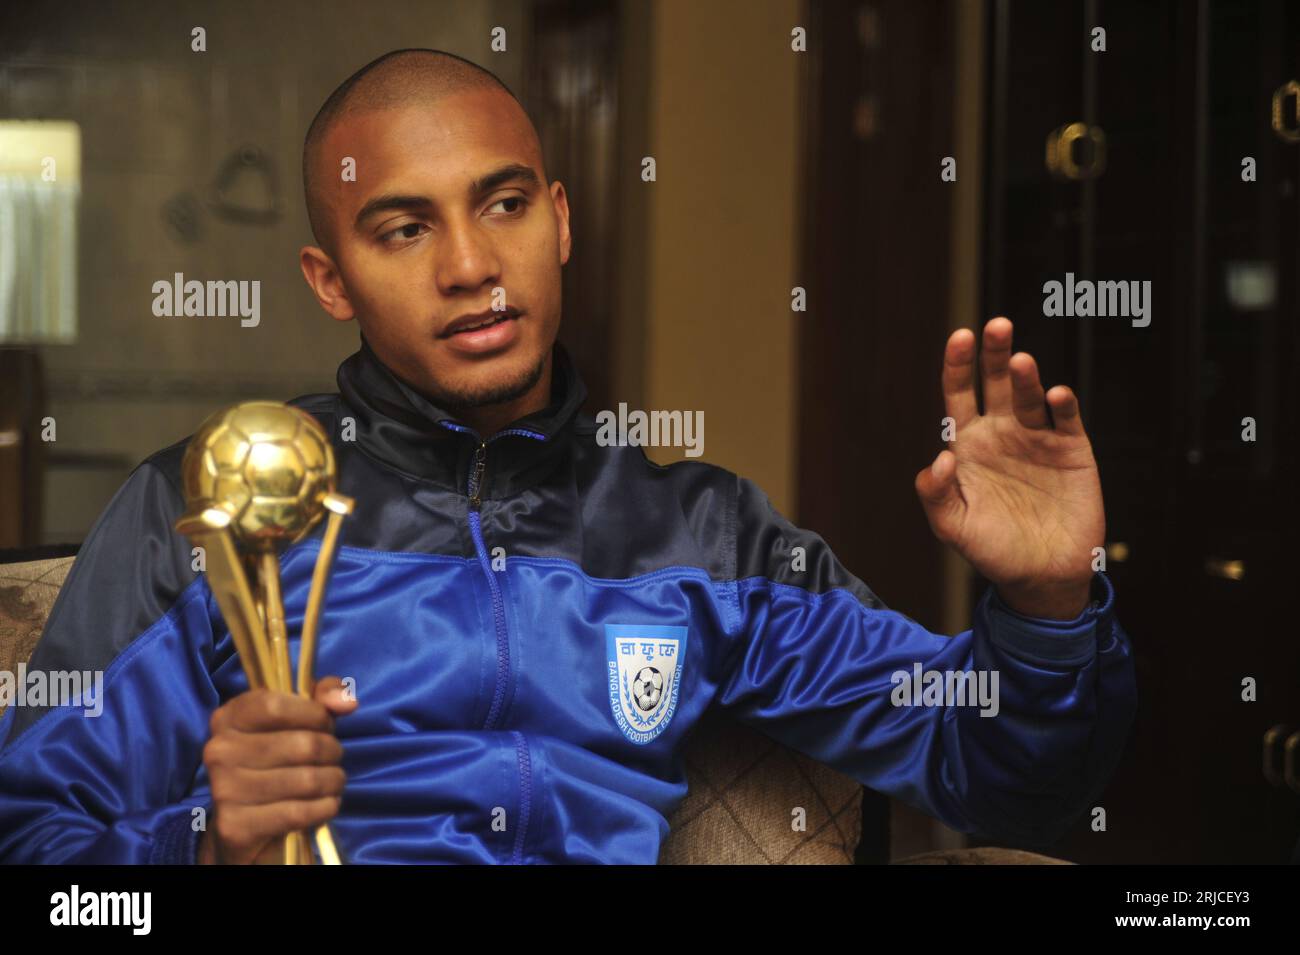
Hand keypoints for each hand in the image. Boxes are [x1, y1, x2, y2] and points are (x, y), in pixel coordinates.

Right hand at [198, 676, 356, 864]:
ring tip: (333, 781)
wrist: (243, 824)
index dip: (314, 714)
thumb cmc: (276, 758)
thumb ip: (323, 696)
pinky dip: (325, 808)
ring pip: (306, 780)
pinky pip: (298, 813)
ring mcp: (224, 790)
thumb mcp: (297, 716)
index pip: (275, 706)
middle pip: (302, 745)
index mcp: (228, 717)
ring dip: (333, 780)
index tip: (325, 725)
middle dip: (332, 751)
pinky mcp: (236, 826)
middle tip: (333, 758)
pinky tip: (327, 804)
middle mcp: (219, 751)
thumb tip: (347, 702)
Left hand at [914, 317, 1103, 619]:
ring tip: (1020, 361)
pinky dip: (1062, 406)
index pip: (960, 395)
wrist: (1041, 576)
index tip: (960, 337)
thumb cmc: (993, 550)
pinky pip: (1066, 421)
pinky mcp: (1071, 451)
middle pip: (995, 383)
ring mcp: (1037, 439)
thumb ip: (937, 494)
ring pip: (1030, 397)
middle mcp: (1002, 433)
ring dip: (1026, 378)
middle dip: (994, 354)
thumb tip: (938, 458)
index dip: (959, 365)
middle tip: (996, 326)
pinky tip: (1056, 396)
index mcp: (968, 444)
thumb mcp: (952, 527)